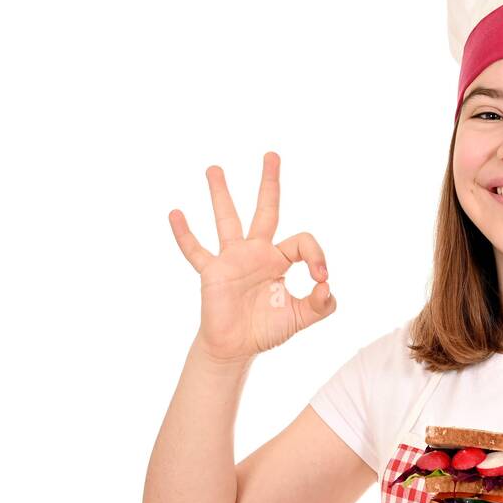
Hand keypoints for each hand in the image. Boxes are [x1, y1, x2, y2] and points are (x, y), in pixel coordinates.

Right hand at [169, 152, 335, 362]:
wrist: (237, 347)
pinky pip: (196, 251)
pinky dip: (185, 235)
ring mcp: (232, 259)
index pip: (302, 242)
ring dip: (221, 194)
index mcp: (280, 259)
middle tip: (271, 154)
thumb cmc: (267, 329)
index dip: (317, 256)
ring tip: (214, 168)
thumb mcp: (303, 317)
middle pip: (266, 210)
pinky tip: (175, 214)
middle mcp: (257, 252)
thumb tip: (328, 286)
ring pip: (227, 220)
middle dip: (270, 183)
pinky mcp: (212, 272)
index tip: (321, 278)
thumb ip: (322, 305)